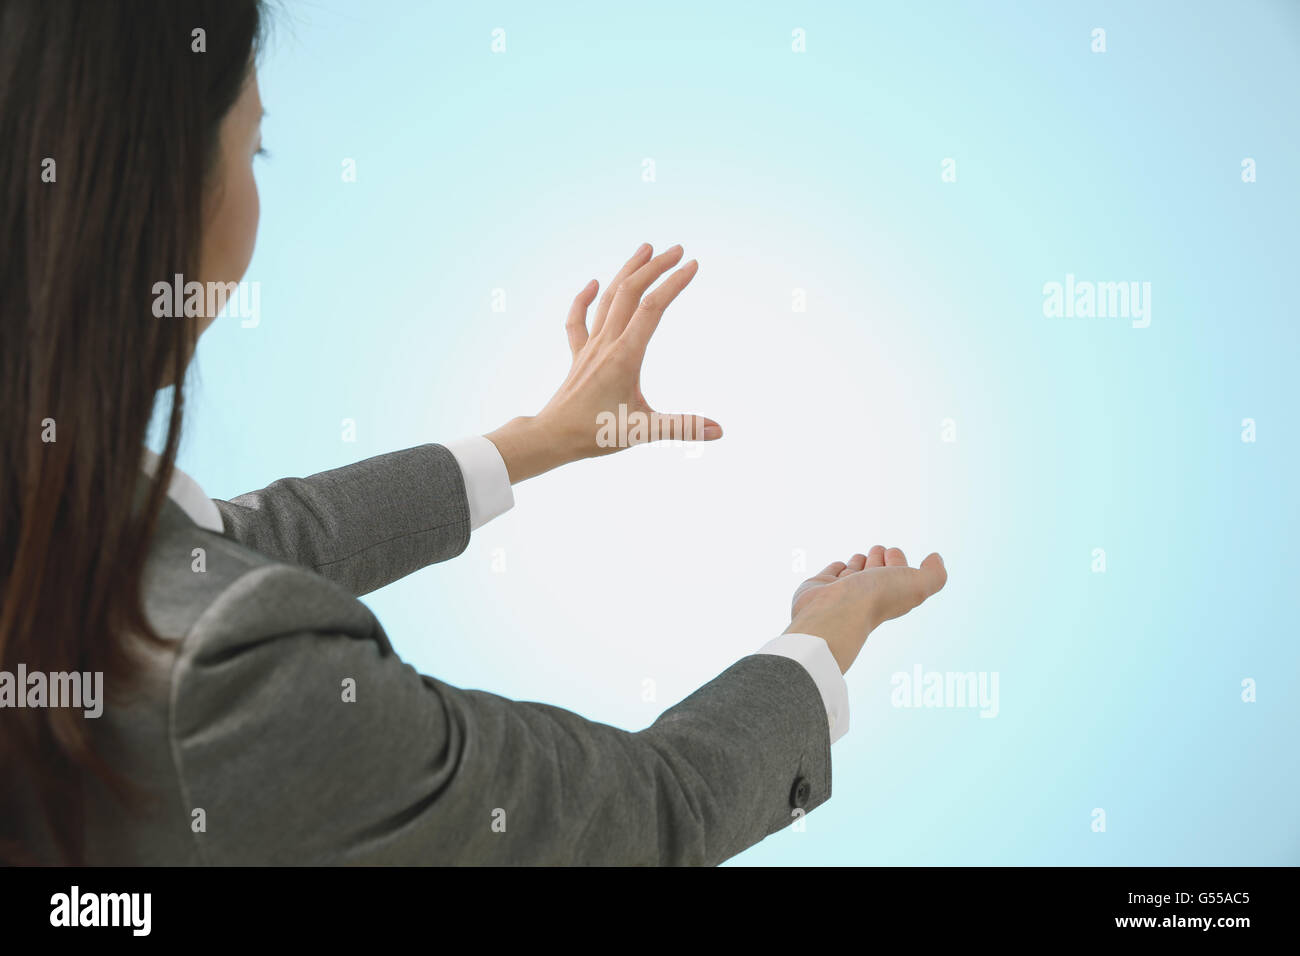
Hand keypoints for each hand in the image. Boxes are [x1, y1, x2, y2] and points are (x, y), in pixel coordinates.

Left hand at [486, 243, 720, 482]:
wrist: (552, 437)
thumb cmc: (595, 435)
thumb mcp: (644, 431)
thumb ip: (682, 428)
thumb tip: (719, 430)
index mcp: (624, 356)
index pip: (652, 309)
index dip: (673, 284)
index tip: (693, 265)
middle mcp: (606, 344)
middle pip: (630, 293)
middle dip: (655, 268)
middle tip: (678, 250)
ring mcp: (590, 347)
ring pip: (608, 299)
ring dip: (627, 272)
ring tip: (645, 249)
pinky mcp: (578, 356)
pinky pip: (578, 320)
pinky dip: (585, 298)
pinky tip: (592, 283)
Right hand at [786, 546, 946, 673]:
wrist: (833, 613)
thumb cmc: (875, 599)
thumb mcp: (917, 585)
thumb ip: (934, 575)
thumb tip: (936, 558)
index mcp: (891, 593)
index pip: (896, 573)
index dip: (897, 560)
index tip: (892, 551)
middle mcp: (867, 593)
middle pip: (876, 572)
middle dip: (879, 559)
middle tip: (879, 550)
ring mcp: (842, 591)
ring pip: (854, 572)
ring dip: (859, 563)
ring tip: (862, 556)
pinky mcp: (819, 587)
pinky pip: (830, 574)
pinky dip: (836, 568)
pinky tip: (840, 566)